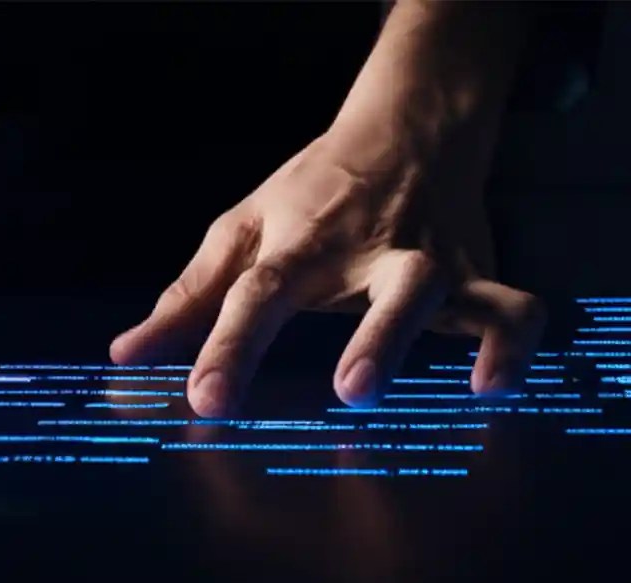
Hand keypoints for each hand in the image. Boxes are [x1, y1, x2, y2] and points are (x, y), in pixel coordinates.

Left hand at [110, 129, 544, 416]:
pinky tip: (490, 388)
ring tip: (398, 387)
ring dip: (420, 335)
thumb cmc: (312, 194)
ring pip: (436, 292)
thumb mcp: (242, 232)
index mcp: (297, 249)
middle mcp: (364, 254)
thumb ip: (185, 299)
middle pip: (366, 288)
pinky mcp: (476, 271)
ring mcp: (426, 261)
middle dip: (367, 337)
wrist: (407, 129)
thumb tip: (125, 355)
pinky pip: (511, 308)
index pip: (258, 296)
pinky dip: (511, 345)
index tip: (206, 400)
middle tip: (350, 390)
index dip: (229, 348)